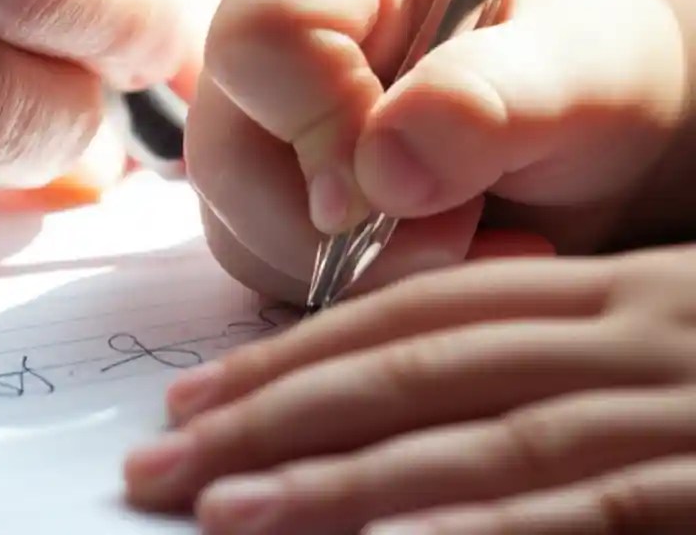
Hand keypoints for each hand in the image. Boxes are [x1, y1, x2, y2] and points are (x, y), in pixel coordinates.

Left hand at [123, 246, 695, 533]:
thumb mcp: (665, 350)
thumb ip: (553, 375)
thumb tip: (410, 443)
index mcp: (615, 293)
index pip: (419, 311)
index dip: (296, 350)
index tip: (197, 393)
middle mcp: (637, 333)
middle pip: (417, 366)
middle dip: (273, 413)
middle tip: (160, 460)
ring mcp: (686, 404)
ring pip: (482, 438)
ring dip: (341, 479)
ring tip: (224, 512)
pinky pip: (594, 505)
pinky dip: (484, 530)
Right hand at [185, 0, 687, 301]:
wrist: (599, 143)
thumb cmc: (592, 75)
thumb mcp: (582, 68)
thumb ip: (492, 99)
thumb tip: (383, 167)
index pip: (267, 32)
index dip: (320, 121)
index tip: (401, 188)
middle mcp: (277, 40)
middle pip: (228, 148)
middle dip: (337, 227)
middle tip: (451, 236)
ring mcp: (260, 126)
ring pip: (238, 224)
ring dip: (351, 268)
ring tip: (462, 243)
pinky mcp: (265, 202)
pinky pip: (264, 268)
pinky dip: (350, 290)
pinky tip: (432, 262)